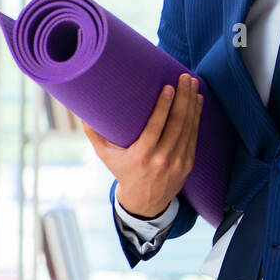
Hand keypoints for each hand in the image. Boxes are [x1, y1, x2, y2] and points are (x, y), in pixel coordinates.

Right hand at [82, 73, 203, 218]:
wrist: (145, 202)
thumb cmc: (123, 172)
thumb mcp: (106, 156)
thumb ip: (94, 134)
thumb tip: (81, 109)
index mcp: (141, 156)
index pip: (156, 127)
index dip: (164, 106)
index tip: (168, 87)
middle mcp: (162, 159)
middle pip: (177, 123)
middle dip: (183, 98)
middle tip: (185, 77)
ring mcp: (178, 161)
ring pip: (189, 127)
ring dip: (193, 103)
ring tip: (193, 83)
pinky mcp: (188, 162)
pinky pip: (194, 135)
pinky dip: (197, 116)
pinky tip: (198, 100)